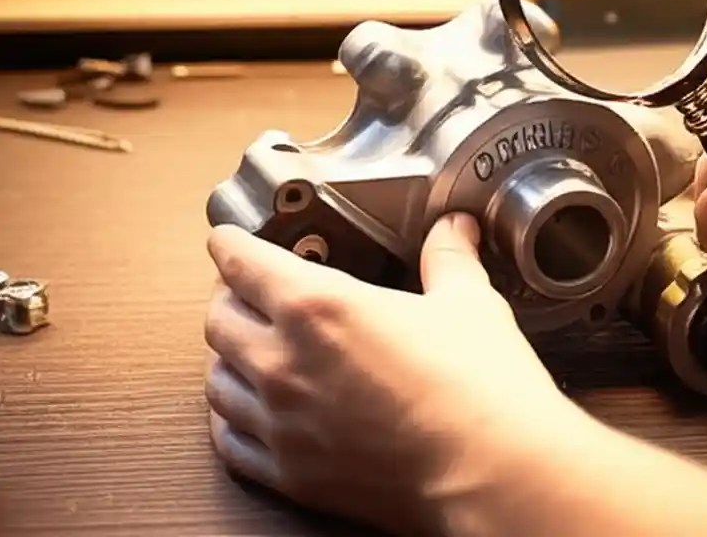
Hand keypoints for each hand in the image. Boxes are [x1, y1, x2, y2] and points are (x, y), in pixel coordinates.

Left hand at [203, 214, 574, 532]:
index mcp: (318, 306)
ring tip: (249, 350)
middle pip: (218, 319)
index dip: (231, 244)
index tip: (231, 241)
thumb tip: (453, 231)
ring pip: (216, 381)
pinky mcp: (291, 474)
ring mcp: (282, 423)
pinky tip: (251, 413)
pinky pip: (231, 441)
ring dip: (228, 359)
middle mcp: (284, 363)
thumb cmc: (480, 393)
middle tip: (248, 292)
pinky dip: (234, 421)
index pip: (241, 262)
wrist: (490, 475)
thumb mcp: (469, 304)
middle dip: (229, 298)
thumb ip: (448, 260)